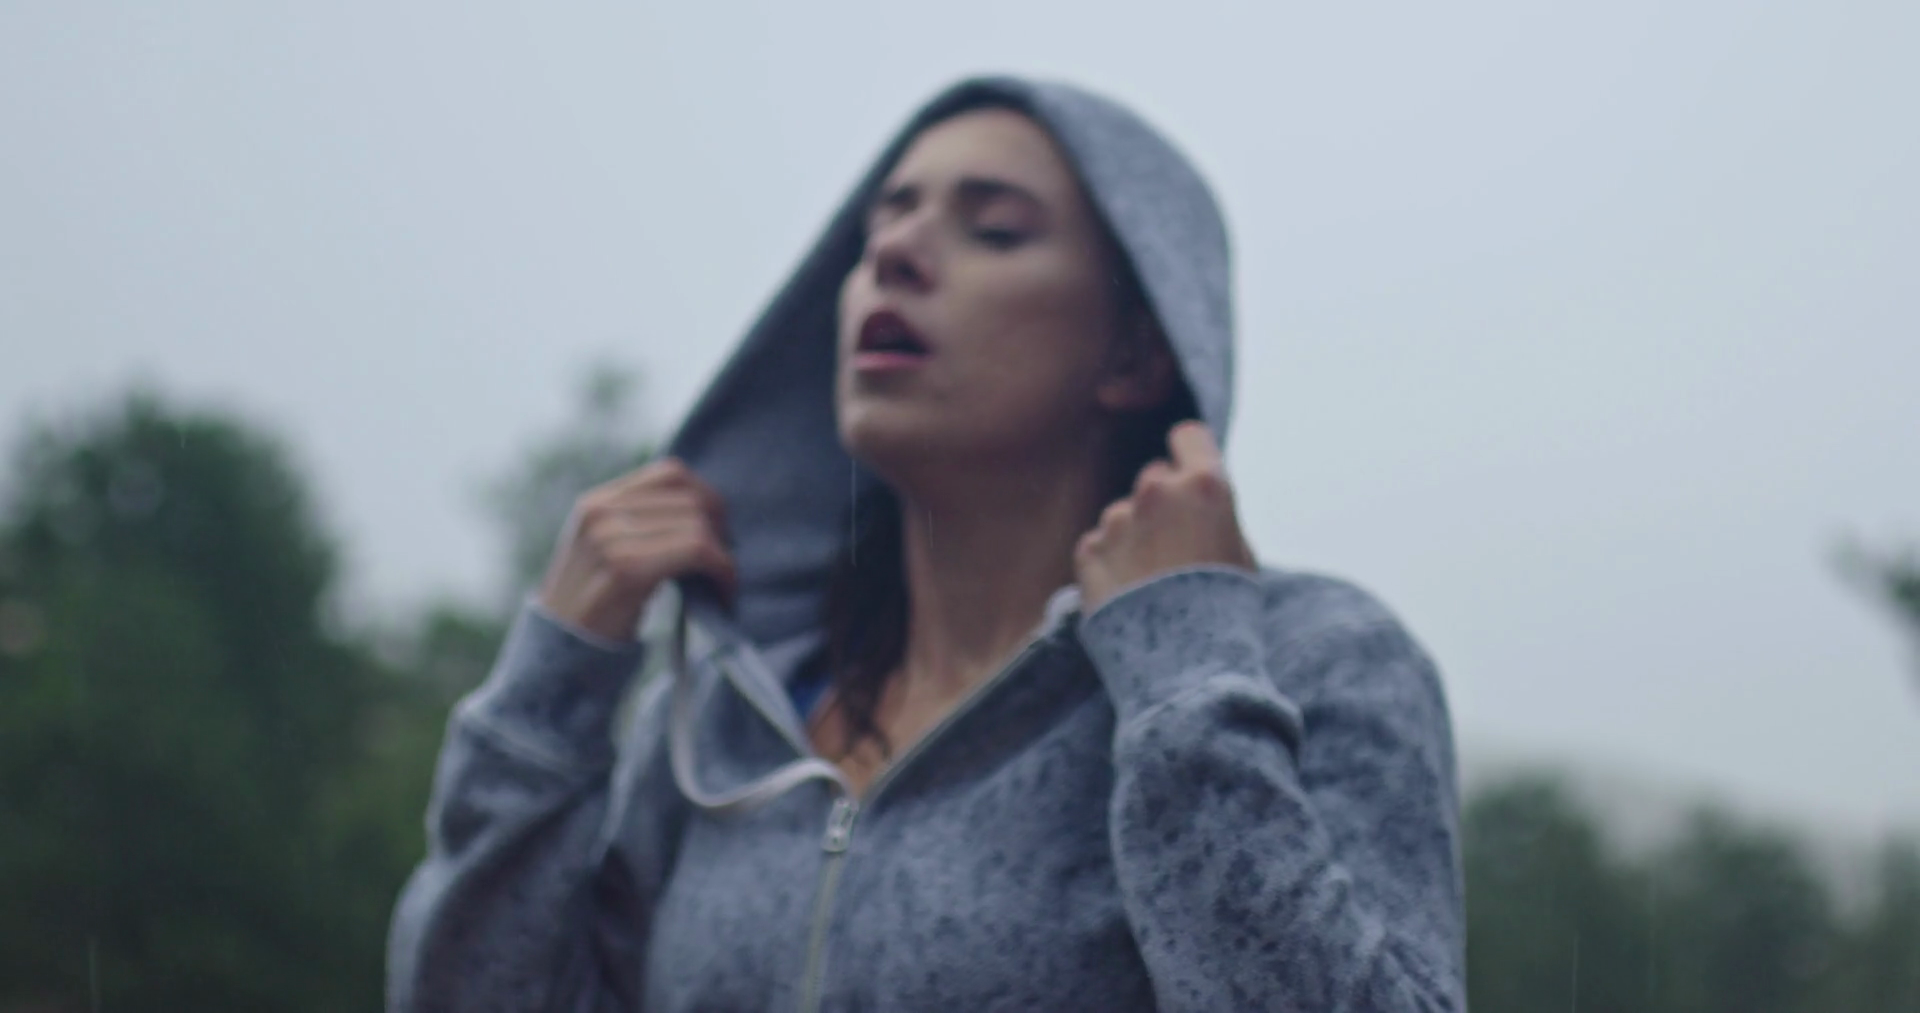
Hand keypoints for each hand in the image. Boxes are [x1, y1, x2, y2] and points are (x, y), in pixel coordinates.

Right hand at [537, 457, 735, 641]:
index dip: (707, 498)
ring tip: (722, 583)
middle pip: (691, 499)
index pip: (671, 473)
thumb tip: (705, 509)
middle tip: (723, 564)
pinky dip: (721, 570)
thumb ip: (640, 523)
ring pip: (698, 526)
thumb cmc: (595, 608)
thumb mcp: (605, 551)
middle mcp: (600, 513)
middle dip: (720, 531)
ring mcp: (610, 539)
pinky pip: (697, 551)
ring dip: (724, 557)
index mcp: (596, 503)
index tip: (718, 530)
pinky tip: (723, 593)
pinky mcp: (626, 568)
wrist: (559, 653)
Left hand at [1074, 422, 1255, 613]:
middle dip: (1163, 504)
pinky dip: (1110, 565)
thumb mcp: (1241, 554)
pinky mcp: (1088, 551)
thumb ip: (1216, 514)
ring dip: (1134, 537)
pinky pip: (1100, 545)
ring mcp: (1116, 520)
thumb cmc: (1226, 612)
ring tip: (1151, 585)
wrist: (1183, 666)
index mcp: (1204, 486)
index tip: (1190, 477)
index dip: (1190, 455)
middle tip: (1175, 549)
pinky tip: (1128, 597)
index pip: (1188, 436)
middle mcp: (1156, 492)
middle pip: (1155, 478)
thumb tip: (1199, 501)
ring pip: (1124, 515)